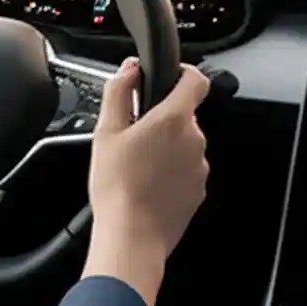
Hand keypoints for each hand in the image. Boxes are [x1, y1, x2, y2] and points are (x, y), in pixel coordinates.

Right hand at [83, 58, 210, 305]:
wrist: (132, 237)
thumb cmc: (117, 188)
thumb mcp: (106, 132)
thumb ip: (119, 92)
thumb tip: (130, 68)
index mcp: (173, 120)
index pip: (196, 80)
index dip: (183, 74)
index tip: (168, 80)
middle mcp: (194, 140)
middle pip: (184, 116)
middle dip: (163, 121)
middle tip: (135, 137)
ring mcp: (200, 166)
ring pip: (185, 144)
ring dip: (167, 148)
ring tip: (139, 166)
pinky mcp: (199, 189)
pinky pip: (187, 170)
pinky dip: (172, 172)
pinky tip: (149, 184)